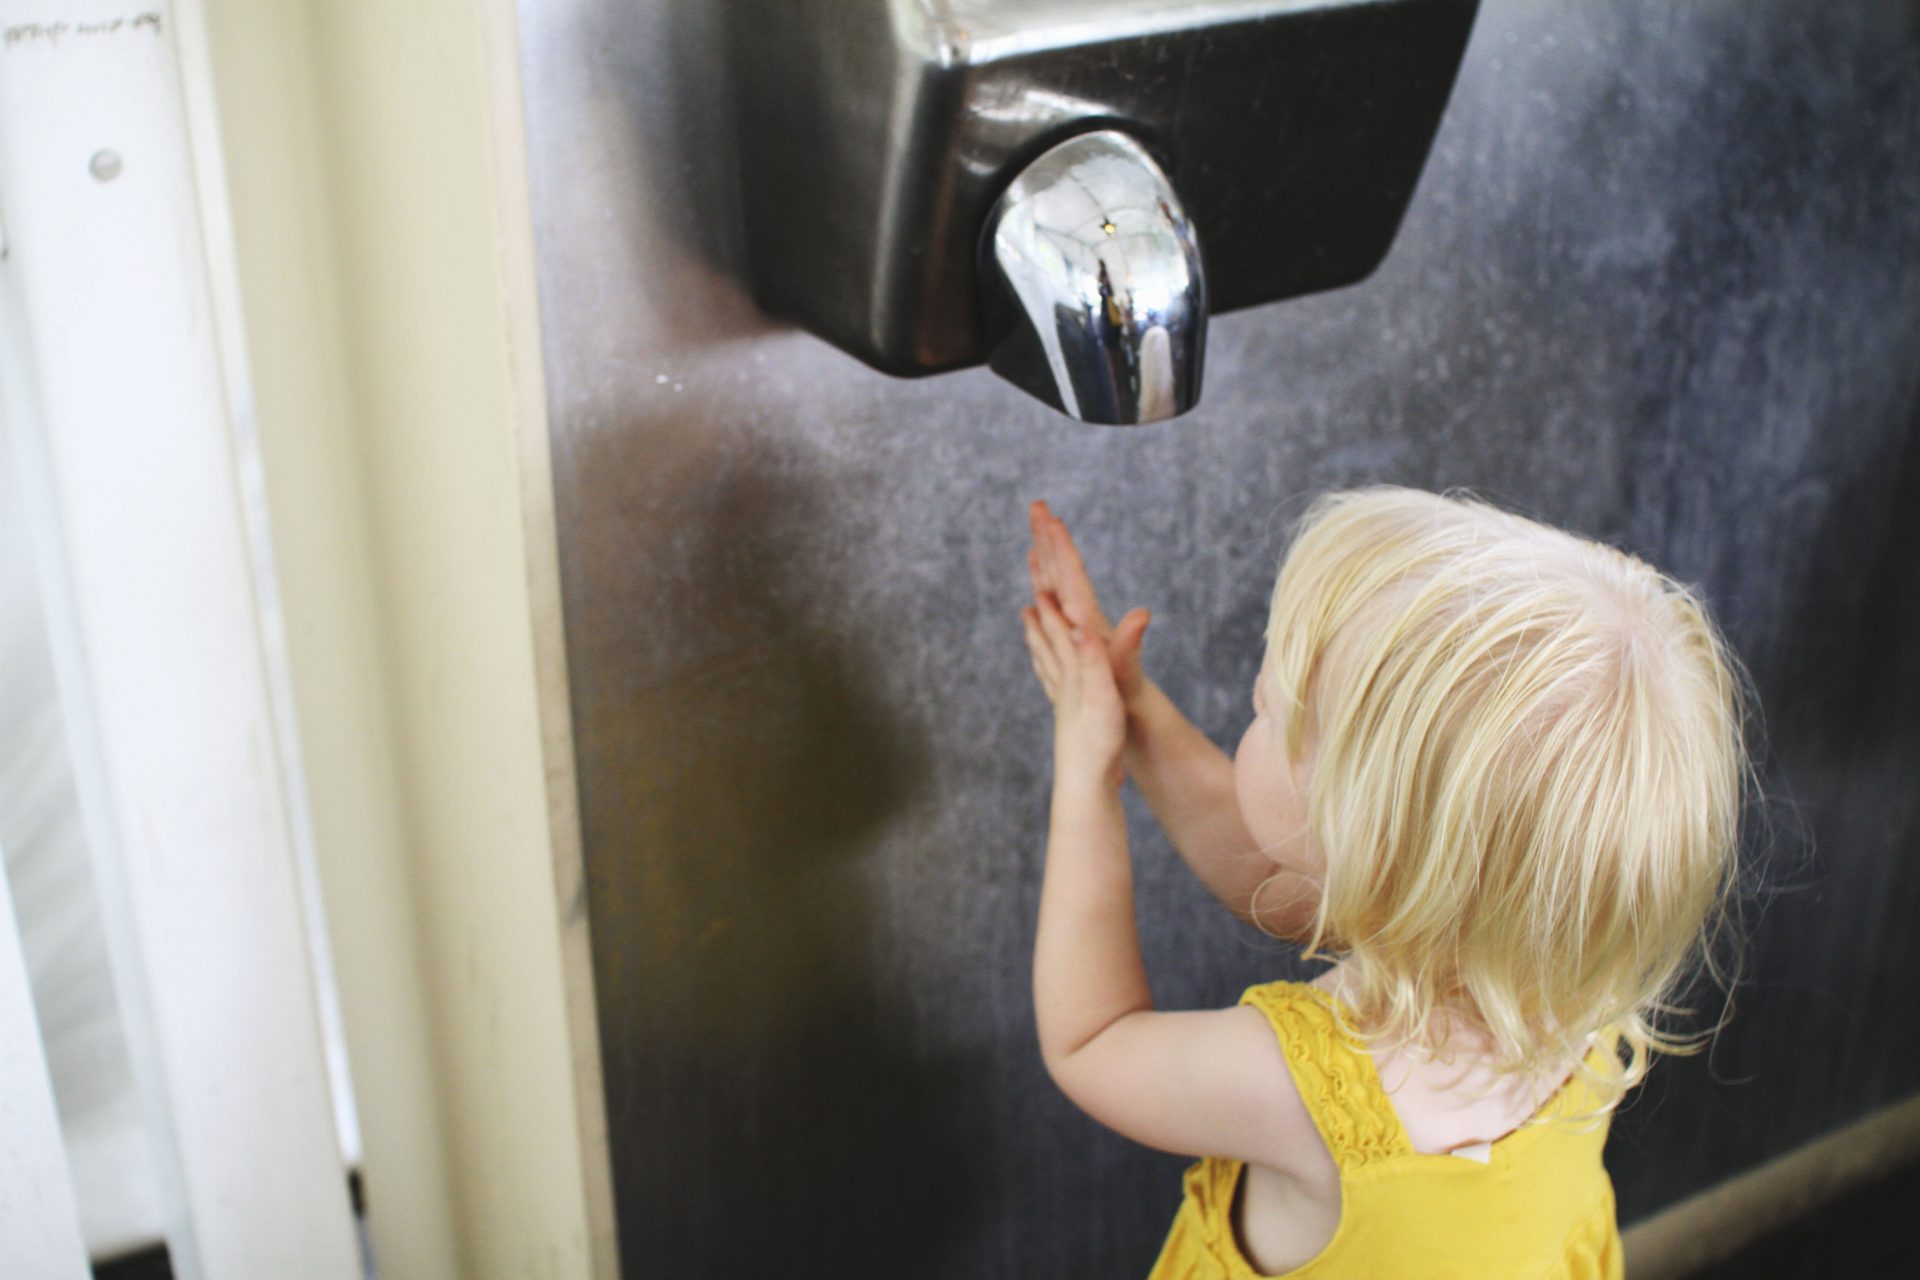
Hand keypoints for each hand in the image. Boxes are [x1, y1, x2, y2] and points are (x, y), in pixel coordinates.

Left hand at [1023, 592, 1127, 790]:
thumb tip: (1079, 628)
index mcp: (1074, 678)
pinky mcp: (1070, 724)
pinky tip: (1054, 683)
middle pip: (1048, 650)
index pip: (1060, 638)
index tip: (1042, 588)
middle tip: (1028, 606)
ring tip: (1030, 636)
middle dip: (1039, 626)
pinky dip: (1050, 679)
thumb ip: (1092, 662)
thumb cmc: (1097, 742)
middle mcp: (1064, 689)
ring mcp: (1064, 708)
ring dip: (1039, 649)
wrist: (1086, 783)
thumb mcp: (1103, 696)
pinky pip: (1056, 693)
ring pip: (1048, 670)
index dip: (1053, 613)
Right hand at [1026, 501, 1150, 705]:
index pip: (1073, 576)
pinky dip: (1043, 595)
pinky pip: (1053, 612)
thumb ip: (1130, 645)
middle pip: (1063, 571)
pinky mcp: (1074, 642)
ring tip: (1035, 537)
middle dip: (1049, 539)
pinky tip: (1036, 595)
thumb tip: (1142, 615)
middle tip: (1037, 505)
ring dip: (1046, 560)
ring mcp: (1077, 628)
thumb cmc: (1128, 697)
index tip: (1050, 517)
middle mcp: (1083, 618)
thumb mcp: (1128, 671)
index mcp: (1089, 620)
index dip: (1061, 547)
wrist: (1136, 712)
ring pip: (1056, 587)